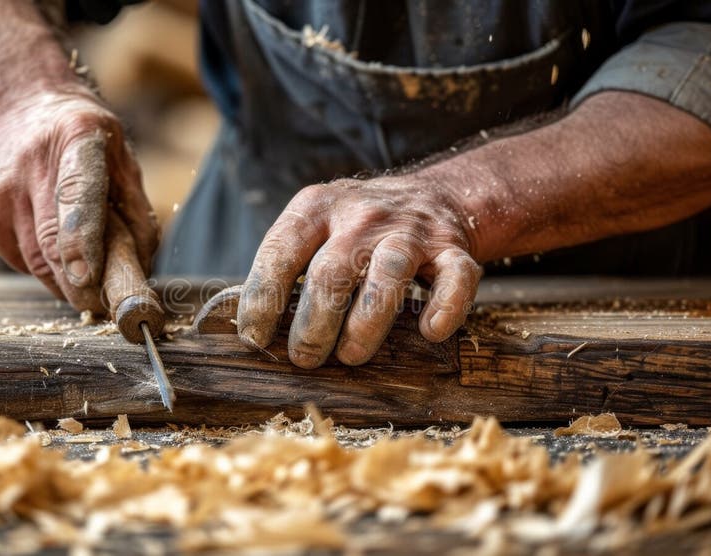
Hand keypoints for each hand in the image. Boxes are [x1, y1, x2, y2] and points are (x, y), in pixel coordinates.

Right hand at [0, 91, 158, 311]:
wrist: (19, 106)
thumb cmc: (85, 141)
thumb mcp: (121, 158)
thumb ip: (137, 212)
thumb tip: (139, 270)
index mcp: (78, 140)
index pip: (78, 194)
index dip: (82, 240)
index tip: (88, 278)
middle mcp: (32, 164)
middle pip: (52, 244)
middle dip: (82, 287)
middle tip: (108, 307)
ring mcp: (1, 190)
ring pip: (37, 263)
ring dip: (68, 283)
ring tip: (91, 278)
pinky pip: (22, 261)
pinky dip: (47, 269)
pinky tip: (58, 250)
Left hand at [236, 175, 481, 367]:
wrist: (434, 194)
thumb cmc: (358, 227)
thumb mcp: (317, 225)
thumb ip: (289, 263)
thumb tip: (256, 330)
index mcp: (318, 207)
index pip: (280, 251)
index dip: (262, 298)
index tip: (255, 336)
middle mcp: (363, 215)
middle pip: (332, 272)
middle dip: (312, 325)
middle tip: (304, 357)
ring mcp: (411, 231)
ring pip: (388, 275)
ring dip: (366, 325)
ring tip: (350, 356)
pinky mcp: (453, 248)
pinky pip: (456, 279)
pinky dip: (445, 308)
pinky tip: (428, 332)